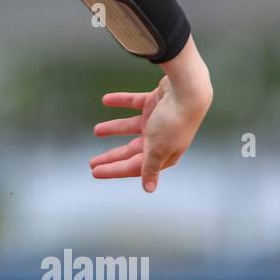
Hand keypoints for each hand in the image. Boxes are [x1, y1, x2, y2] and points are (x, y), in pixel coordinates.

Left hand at [89, 75, 211, 192]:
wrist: (188, 90)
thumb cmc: (173, 122)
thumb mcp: (158, 149)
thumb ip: (151, 168)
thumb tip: (149, 189)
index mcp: (163, 154)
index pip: (133, 166)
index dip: (113, 170)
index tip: (94, 172)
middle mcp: (160, 139)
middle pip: (131, 150)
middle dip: (111, 156)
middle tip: (92, 162)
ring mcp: (157, 120)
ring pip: (130, 127)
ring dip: (113, 129)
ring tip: (96, 131)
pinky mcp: (155, 101)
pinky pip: (134, 102)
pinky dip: (120, 100)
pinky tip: (105, 100)